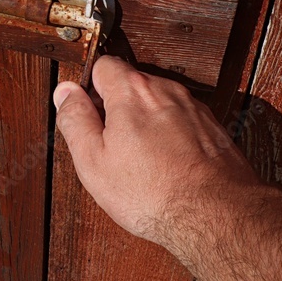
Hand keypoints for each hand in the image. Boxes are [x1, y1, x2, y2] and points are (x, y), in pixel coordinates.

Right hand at [53, 56, 262, 253]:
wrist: (216, 216)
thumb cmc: (154, 193)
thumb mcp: (93, 161)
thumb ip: (75, 119)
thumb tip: (65, 93)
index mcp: (133, 90)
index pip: (103, 65)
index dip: (90, 90)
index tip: (89, 117)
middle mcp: (166, 90)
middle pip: (131, 85)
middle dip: (118, 109)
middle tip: (112, 149)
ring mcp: (193, 107)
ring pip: (157, 105)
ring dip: (146, 124)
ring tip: (142, 164)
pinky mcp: (212, 127)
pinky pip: (180, 122)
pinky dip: (170, 137)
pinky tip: (166, 168)